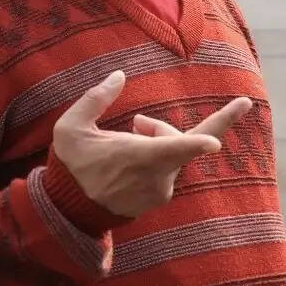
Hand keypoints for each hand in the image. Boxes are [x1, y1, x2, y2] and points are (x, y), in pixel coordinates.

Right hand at [52, 70, 251, 217]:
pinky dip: (156, 160)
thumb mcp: (70, 127)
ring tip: (128, 142)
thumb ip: (95, 99)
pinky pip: (168, 170)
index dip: (197, 143)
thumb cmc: (69, 164)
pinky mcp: (159, 199)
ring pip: (174, 155)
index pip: (174, 148)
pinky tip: (131, 164)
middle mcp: (154, 177)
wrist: (69, 210)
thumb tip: (119, 75)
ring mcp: (160, 191)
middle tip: (135, 121)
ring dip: (156, 144)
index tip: (216, 142)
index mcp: (138, 157)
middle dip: (161, 128)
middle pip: (180, 140)